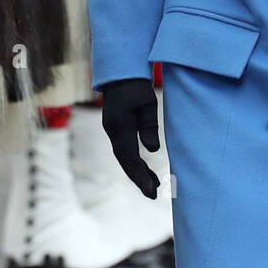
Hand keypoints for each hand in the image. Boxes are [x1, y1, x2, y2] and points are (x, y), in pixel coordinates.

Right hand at [100, 77, 160, 197]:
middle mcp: (113, 131)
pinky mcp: (117, 130)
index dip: (139, 174)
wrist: (121, 73)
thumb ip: (149, 126)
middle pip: (125, 161)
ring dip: (138, 172)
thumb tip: (152, 150)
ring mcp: (113, 131)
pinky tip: (146, 171)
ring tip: (154, 186)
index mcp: (119, 126)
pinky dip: (135, 162)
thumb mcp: (147, 102)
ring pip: (125, 158)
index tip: (151, 190)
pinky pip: (125, 151)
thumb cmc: (136, 86)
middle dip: (138, 178)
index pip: (129, 156)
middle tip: (153, 194)